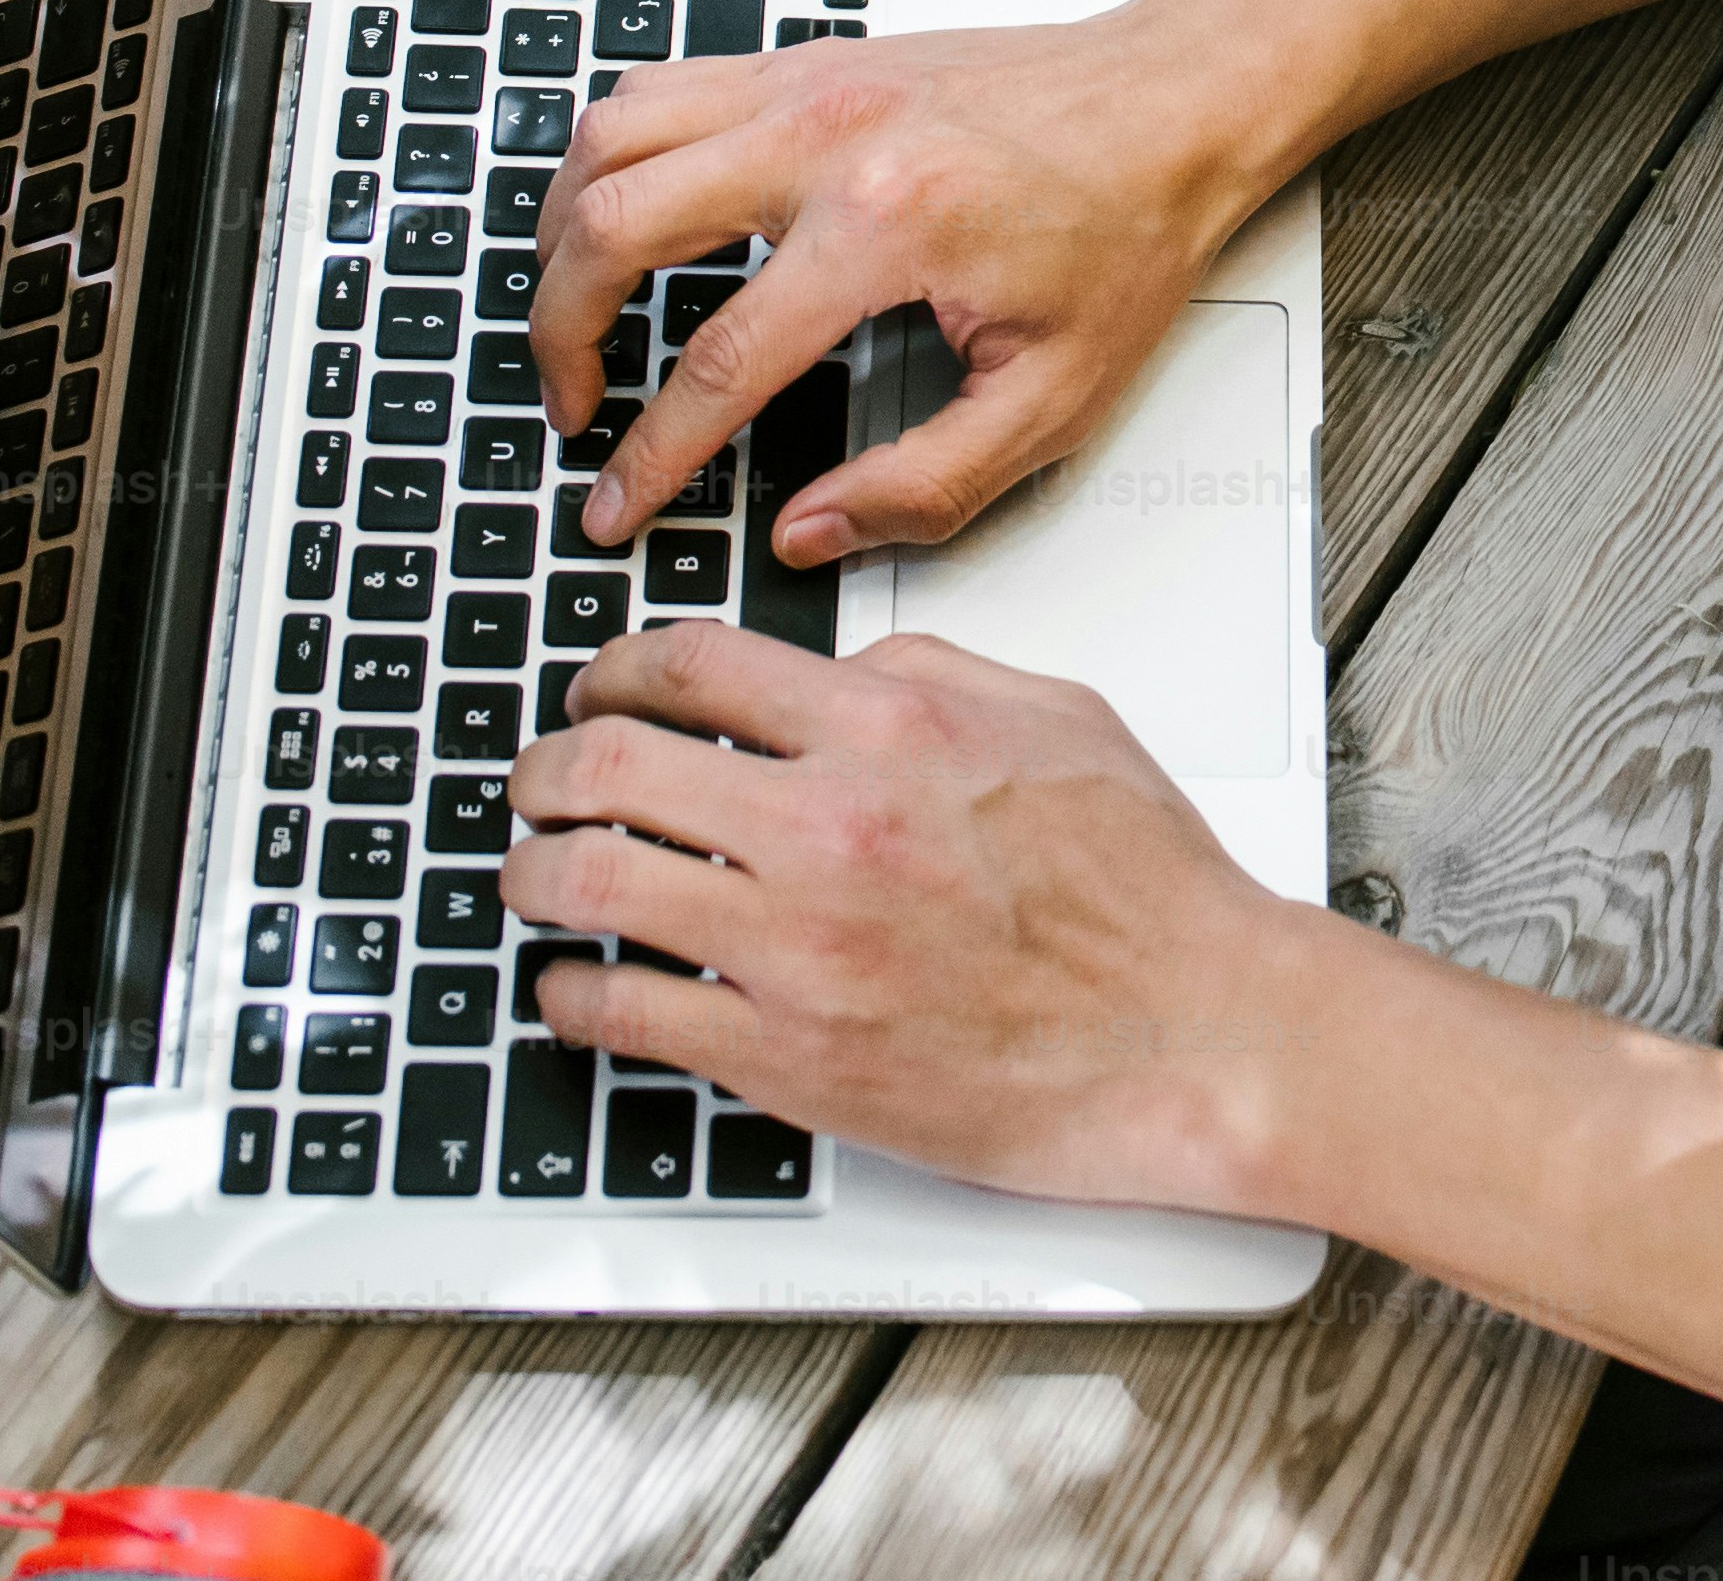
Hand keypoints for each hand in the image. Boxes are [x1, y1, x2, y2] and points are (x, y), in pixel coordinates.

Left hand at [502, 620, 1327, 1205]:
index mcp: (892, 727)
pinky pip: (627, 1013)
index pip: (695, 665)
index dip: (615, 666)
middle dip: (546, 766)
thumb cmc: (1147, 893)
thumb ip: (933, 672)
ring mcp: (800, 948)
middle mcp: (831, 826)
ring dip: (531, 872)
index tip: (597, 686)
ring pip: (590, 882)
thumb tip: (841, 664)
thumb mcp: (1059, 718)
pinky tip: (572, 985)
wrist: (1194, 1036)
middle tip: (537, 781)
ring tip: (527, 876)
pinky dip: (573, 993)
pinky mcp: (790, 1058)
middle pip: (612, 761)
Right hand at [527, 0, 1287, 560]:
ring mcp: (808, 82)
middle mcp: (828, 136)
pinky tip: (621, 214)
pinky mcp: (808, 59)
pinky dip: (608, 154)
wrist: (1173, 101)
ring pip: (609, 137)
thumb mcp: (1056, 397)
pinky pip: (654, 86)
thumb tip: (812, 530)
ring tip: (575, 313)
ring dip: (563, 231)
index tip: (615, 506)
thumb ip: (928, 484)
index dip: (651, 455)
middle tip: (574, 405)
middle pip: (616, 225)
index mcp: (889, 226)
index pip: (721, 363)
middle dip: (562, 332)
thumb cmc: (1127, 228)